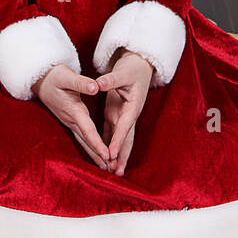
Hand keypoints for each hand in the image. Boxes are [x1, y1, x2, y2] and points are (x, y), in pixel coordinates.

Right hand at [32, 64, 111, 169]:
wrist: (40, 80)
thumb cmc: (54, 76)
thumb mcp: (66, 75)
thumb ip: (81, 82)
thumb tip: (96, 87)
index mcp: (73, 110)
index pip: (88, 130)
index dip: (98, 144)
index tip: (108, 155)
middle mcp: (71, 120)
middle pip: (87, 141)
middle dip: (98, 156)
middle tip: (112, 170)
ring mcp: (70, 122)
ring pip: (84, 142)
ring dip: (95, 155)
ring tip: (107, 168)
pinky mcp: (71, 121)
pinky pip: (82, 138)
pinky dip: (90, 147)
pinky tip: (96, 155)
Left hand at [94, 49, 153, 175]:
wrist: (139, 64)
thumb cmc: (133, 67)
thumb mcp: (122, 71)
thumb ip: (110, 80)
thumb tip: (97, 84)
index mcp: (133, 106)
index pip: (124, 126)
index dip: (118, 140)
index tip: (111, 154)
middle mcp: (128, 114)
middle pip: (125, 139)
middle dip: (121, 156)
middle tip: (116, 174)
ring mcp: (122, 115)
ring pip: (119, 139)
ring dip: (116, 155)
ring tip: (112, 171)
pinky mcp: (115, 113)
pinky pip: (111, 132)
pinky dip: (108, 144)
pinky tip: (103, 157)